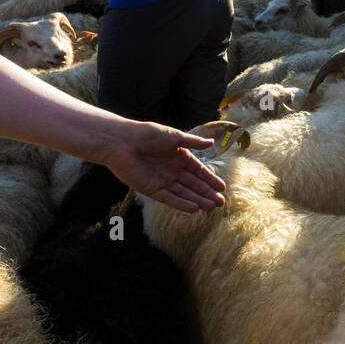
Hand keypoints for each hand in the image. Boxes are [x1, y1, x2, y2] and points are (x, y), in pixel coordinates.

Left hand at [96, 121, 228, 211]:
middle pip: (193, 185)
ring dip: (197, 200)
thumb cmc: (148, 135)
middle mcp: (172, 170)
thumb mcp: (174, 136)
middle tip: (220, 203)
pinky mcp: (151, 190)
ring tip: (211, 207)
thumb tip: (212, 142)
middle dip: (207, 193)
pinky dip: (181, 204)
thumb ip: (193, 142)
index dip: (210, 180)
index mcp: (179, 156)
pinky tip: (194, 208)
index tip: (222, 188)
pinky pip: (169, 198)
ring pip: (183, 193)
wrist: (123, 143)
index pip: (199, 171)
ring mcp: (162, 181)